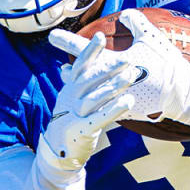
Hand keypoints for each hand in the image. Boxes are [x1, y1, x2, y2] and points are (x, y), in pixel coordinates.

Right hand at [38, 32, 136, 169]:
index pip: (79, 67)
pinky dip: (114, 108)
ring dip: (113, 86)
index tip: (100, 36)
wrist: (58, 153)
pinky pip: (100, 118)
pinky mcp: (81, 131)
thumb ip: (83, 84)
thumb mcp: (74, 100)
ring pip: (95, 98)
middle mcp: (70, 100)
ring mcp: (74, 116)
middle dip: (108, 68)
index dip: (89, 52)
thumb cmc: (73, 122)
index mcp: (69, 89)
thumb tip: (91, 63)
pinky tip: (128, 101)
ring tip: (131, 76)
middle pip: (89, 80)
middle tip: (127, 59)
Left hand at [50, 10, 189, 124]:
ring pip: (89, 91)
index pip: (86, 49)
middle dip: (68, 65)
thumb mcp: (152, 38)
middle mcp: (111, 80)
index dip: (68, 41)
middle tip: (58, 66)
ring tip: (64, 76)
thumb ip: (136, 23)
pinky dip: (94, 99)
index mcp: (116, 61)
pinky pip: (104, 105)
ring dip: (76, 84)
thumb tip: (125, 13)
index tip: (51, 35)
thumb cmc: (166, 63)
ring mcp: (115, 96)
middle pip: (82, 72)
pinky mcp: (122, 109)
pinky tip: (86, 95)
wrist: (181, 92)